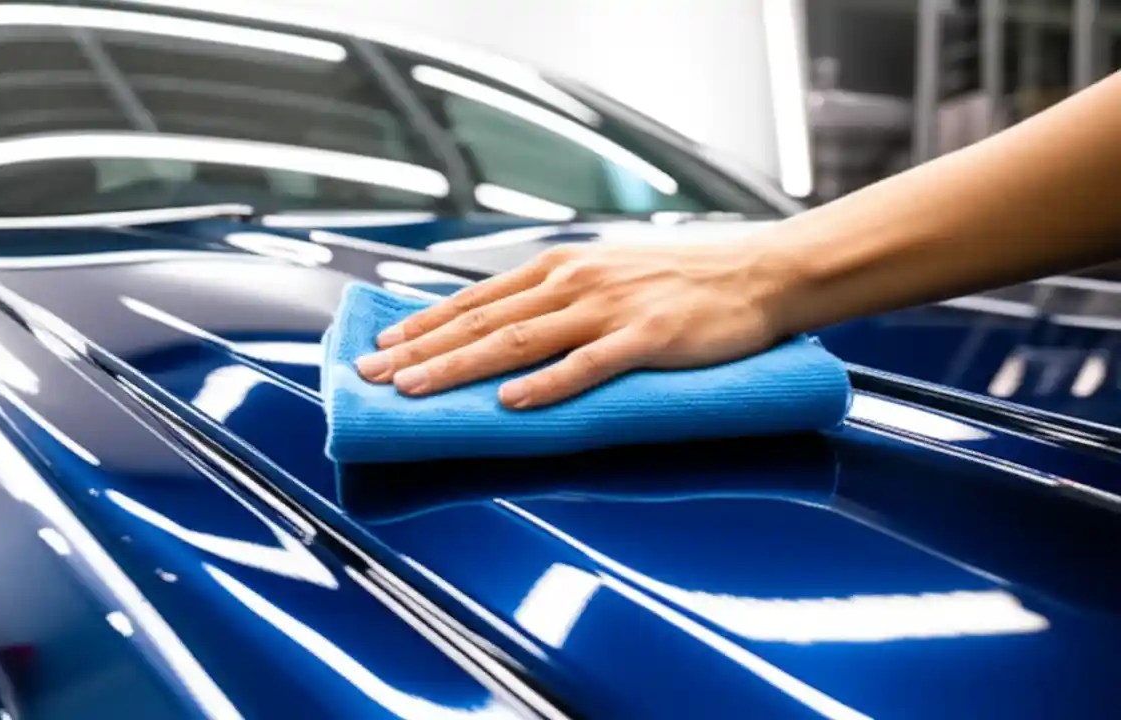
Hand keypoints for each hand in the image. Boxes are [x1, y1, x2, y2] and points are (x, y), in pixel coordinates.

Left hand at [355, 242, 786, 408]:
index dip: (425, 324)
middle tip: (373, 375)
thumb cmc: (680, 280)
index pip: (476, 299)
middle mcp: (574, 283)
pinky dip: (545, 385)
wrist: (757, 274)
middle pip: (483, 322)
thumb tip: (504, 324)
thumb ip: (556, 297)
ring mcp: (609, 310)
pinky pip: (587, 366)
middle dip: (421, 350)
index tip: (383, 347)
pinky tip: (510, 402)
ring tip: (416, 389)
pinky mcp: (647, 338)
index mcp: (560, 268)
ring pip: (520, 342)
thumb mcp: (606, 274)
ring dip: (461, 367)